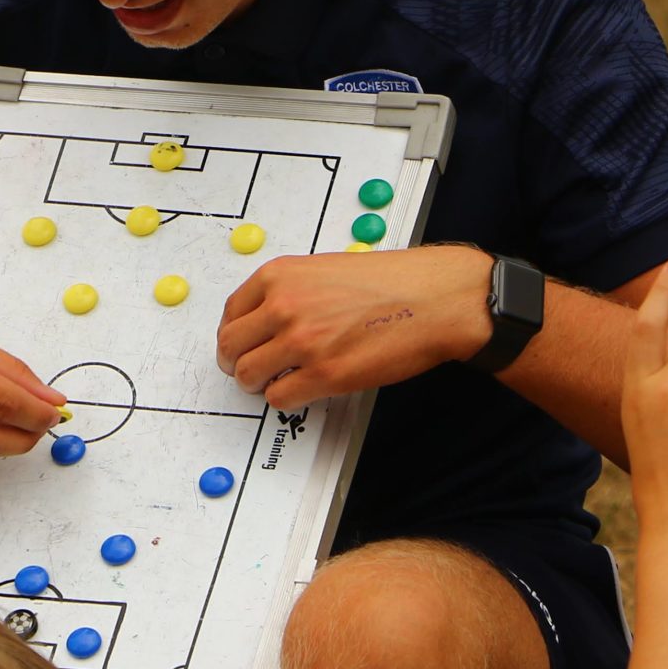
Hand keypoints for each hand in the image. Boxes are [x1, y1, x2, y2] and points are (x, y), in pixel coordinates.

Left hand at [215, 245, 489, 409]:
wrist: (436, 298)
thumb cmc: (393, 281)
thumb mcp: (327, 269)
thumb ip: (292, 290)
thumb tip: (267, 316)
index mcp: (281, 276)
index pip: (231, 312)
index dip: (234, 334)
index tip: (241, 344)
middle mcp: (284, 306)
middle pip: (231, 347)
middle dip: (237, 363)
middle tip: (250, 371)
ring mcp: (302, 342)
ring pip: (248, 375)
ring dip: (258, 384)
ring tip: (275, 382)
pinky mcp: (324, 374)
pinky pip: (280, 397)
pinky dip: (285, 399)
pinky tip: (300, 391)